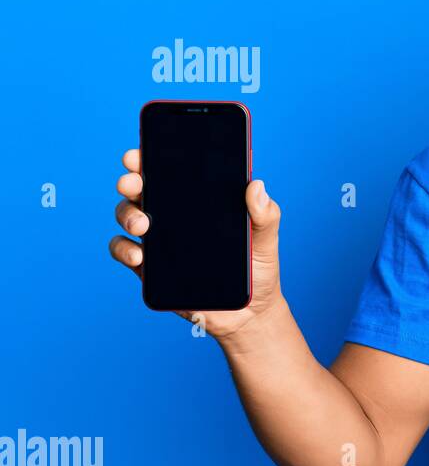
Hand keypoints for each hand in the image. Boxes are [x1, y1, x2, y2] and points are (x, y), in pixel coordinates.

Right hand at [109, 147, 284, 339]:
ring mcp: (159, 240)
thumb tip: (256, 184)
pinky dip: (124, 248)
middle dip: (130, 180)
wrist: (249, 313)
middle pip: (141, 189)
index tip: (139, 153)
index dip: (150, 157)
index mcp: (199, 200)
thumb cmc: (258, 268)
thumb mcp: (266, 239)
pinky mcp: (150, 267)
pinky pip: (124, 251)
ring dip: (126, 214)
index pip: (170, 171)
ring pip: (127, 215)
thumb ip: (265, 214)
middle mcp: (173, 215)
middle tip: (132, 182)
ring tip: (143, 224)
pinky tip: (139, 254)